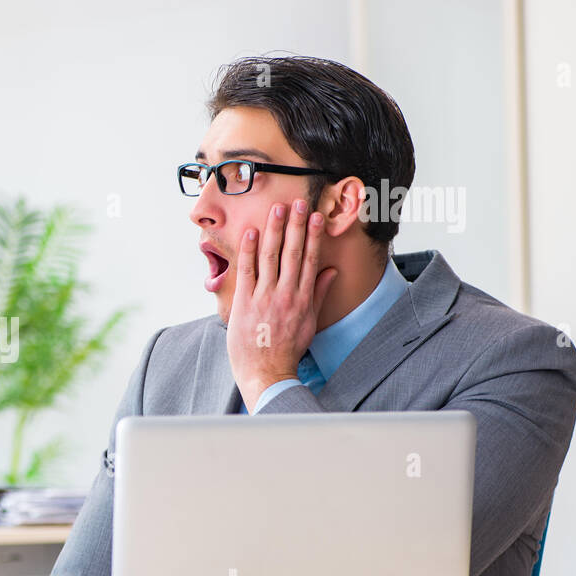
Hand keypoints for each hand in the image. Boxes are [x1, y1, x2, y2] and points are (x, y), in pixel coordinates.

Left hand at [226, 198, 337, 409]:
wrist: (267, 372)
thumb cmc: (287, 350)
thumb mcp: (309, 322)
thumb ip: (318, 294)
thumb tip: (330, 271)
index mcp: (303, 298)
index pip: (311, 260)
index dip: (314, 236)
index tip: (316, 216)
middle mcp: (286, 294)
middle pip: (293, 253)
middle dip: (296, 225)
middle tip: (298, 203)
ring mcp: (265, 297)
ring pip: (270, 257)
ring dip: (274, 231)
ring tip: (277, 209)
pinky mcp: (245, 302)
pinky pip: (246, 271)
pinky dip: (248, 250)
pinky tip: (250, 232)